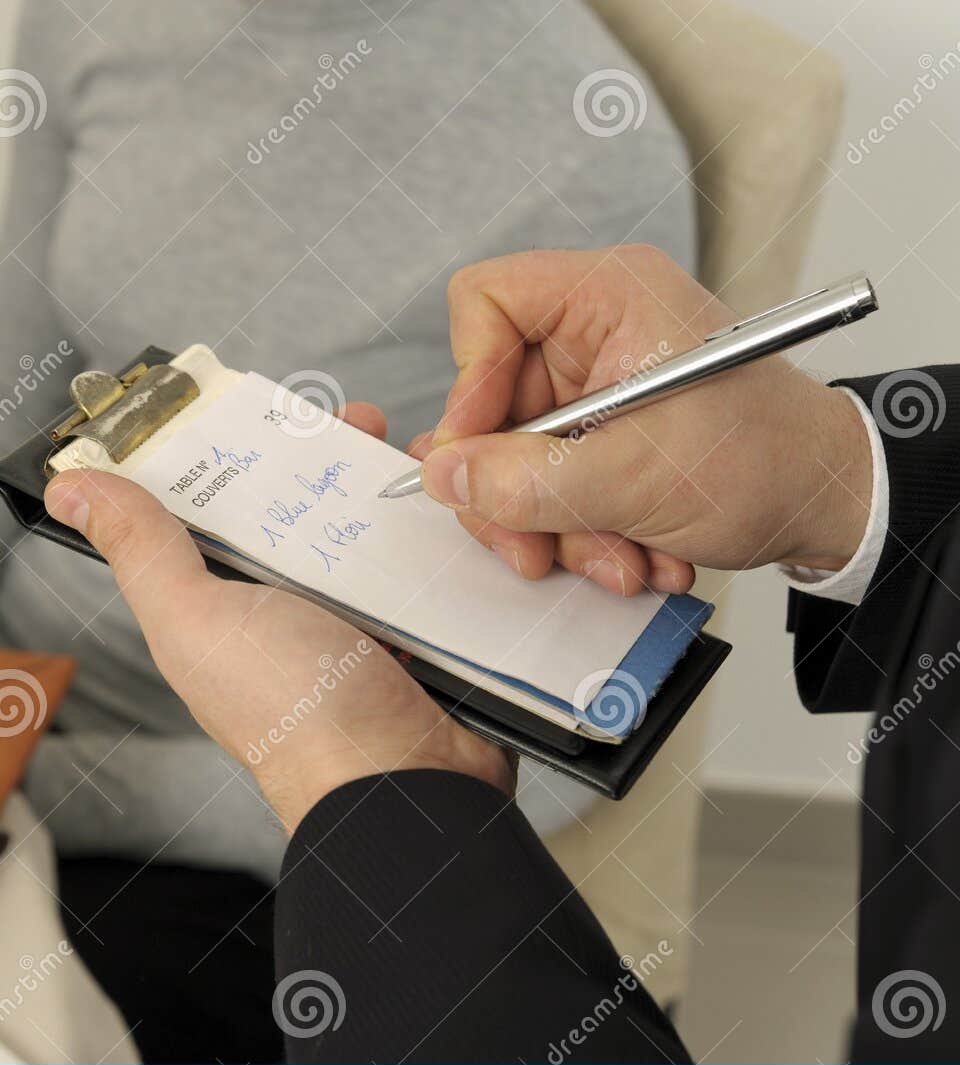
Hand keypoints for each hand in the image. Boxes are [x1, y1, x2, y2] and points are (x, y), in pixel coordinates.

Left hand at [43, 405, 511, 832]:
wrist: (402, 782)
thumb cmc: (293, 712)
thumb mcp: (196, 617)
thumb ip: (141, 549)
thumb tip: (69, 488)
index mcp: (216, 605)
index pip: (212, 507)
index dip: (228, 451)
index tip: (258, 406)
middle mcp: (279, 611)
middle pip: (293, 508)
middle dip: (322, 456)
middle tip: (358, 422)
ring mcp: (349, 622)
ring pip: (362, 528)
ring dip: (384, 484)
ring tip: (409, 451)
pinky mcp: (410, 631)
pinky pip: (417, 561)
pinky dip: (432, 529)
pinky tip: (455, 502)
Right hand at [415, 245, 872, 594]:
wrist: (829, 503)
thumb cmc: (767, 460)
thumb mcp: (634, 478)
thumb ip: (527, 481)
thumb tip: (445, 475)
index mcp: (608, 296)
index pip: (486, 302)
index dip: (468, 379)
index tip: (480, 451)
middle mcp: (594, 331)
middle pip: (489, 399)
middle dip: (514, 489)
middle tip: (531, 545)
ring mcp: (595, 385)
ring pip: (514, 455)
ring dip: (555, 525)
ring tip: (614, 558)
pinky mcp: (599, 431)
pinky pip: (547, 481)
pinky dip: (579, 529)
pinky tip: (629, 550)